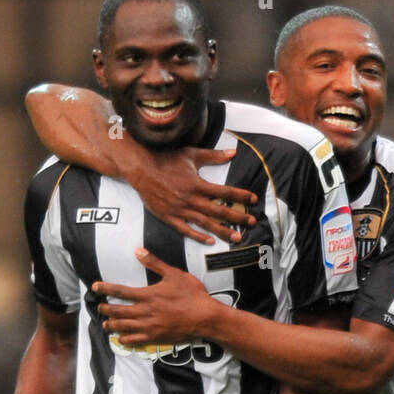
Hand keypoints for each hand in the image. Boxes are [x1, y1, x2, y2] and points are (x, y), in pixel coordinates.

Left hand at [95, 250, 215, 346]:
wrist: (206, 318)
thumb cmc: (192, 294)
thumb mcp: (174, 274)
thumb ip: (154, 263)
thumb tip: (138, 250)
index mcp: (147, 295)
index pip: (120, 291)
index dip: (105, 289)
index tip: (95, 287)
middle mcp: (145, 312)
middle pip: (118, 312)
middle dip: (106, 310)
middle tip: (99, 308)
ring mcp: (149, 327)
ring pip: (123, 328)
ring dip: (112, 326)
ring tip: (106, 325)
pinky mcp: (155, 338)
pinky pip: (135, 341)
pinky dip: (125, 340)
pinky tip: (120, 339)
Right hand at [136, 146, 257, 244]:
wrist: (140, 168)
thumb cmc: (165, 159)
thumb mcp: (190, 154)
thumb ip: (213, 156)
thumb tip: (233, 152)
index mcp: (197, 184)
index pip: (225, 192)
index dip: (240, 196)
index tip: (253, 199)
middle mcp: (191, 199)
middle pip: (219, 211)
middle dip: (238, 217)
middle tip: (252, 223)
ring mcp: (180, 210)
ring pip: (206, 224)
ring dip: (223, 231)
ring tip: (237, 238)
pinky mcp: (169, 217)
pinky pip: (186, 230)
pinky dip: (199, 236)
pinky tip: (211, 241)